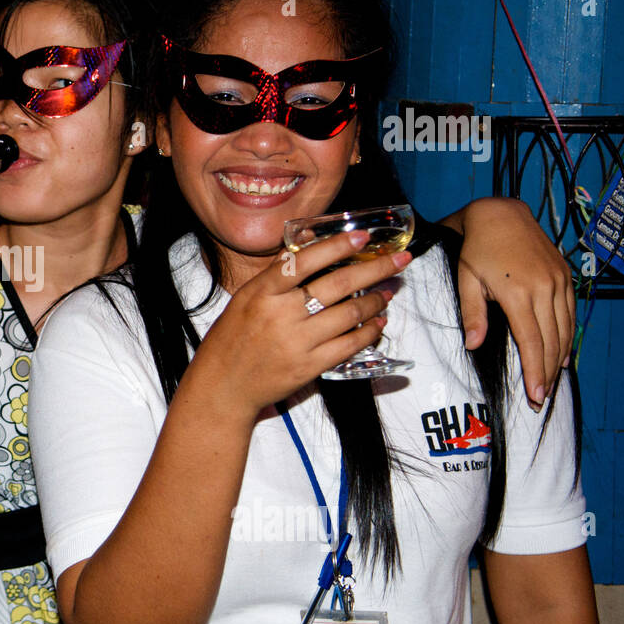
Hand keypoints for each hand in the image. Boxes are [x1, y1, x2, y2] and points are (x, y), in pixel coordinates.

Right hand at [192, 231, 409, 414]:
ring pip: (349, 315)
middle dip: (375, 269)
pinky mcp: (309, 367)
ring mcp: (296, 342)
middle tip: (400, 260)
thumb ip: (277, 272)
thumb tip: (308, 241)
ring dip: (375, 301)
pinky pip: (348, 345)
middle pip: (337, 285)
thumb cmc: (232, 338)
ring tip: (388, 292)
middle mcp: (280, 314)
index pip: (304, 262)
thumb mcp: (246, 298)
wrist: (224, 386)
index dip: (337, 246)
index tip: (364, 237)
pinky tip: (377, 323)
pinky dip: (368, 332)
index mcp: (262, 292)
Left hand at [454, 198, 573, 405]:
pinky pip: (570, 313)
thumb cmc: (477, 249)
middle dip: (547, 373)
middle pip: (551, 341)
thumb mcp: (467, 280)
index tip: (536, 395)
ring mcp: (559, 281)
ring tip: (551, 381)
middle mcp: (545, 289)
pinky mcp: (565, 276)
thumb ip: (473, 314)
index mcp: (518, 294)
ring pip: (564, 330)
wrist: (500, 214)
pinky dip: (567, 336)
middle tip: (542, 397)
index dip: (534, 371)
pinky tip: (563, 353)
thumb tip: (473, 346)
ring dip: (559, 358)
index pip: (531, 342)